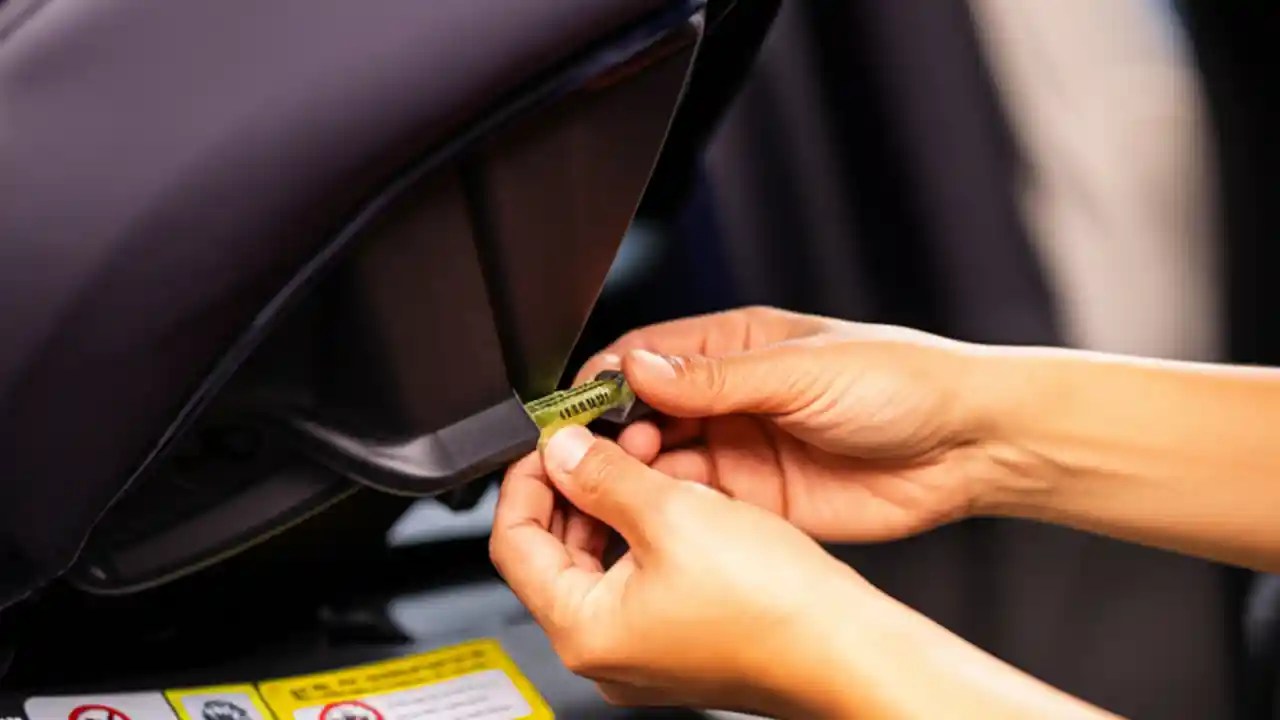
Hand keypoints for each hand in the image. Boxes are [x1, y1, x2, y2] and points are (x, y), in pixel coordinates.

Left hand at [489, 426, 876, 717]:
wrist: (847, 648)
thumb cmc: (773, 604)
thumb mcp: (673, 510)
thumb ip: (602, 474)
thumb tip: (562, 450)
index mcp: (583, 630)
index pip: (512, 543)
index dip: (525, 478)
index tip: (546, 439)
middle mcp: (604, 652)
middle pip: (552, 552)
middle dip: (571, 486)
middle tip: (592, 438)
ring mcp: (642, 650)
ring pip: (598, 560)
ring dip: (610, 502)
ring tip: (637, 456)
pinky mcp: (678, 640)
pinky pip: (638, 576)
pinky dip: (644, 530)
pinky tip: (673, 495)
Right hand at [575, 306, 1018, 542]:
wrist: (968, 447)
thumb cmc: (902, 384)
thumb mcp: (801, 371)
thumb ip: (716, 378)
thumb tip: (637, 369)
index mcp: (737, 348)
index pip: (647, 357)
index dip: (606, 381)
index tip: (575, 411)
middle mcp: (731, 399)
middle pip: (645, 415)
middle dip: (613, 435)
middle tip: (594, 458)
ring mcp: (743, 452)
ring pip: (665, 464)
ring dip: (639, 476)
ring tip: (622, 488)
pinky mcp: (759, 504)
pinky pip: (699, 508)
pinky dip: (672, 512)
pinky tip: (661, 515)